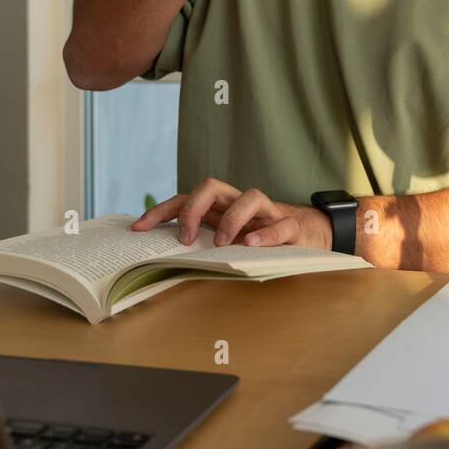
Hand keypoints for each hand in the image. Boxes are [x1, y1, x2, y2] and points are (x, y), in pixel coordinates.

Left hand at [130, 177, 332, 249]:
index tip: (139, 229)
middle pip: (211, 187)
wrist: (309, 237)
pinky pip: (282, 223)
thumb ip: (201, 246)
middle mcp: (240, 204)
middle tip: (185, 239)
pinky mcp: (292, 226)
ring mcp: (267, 213)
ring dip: (231, 219)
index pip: (184, 200)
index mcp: (219, 209)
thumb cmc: (259, 242)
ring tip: (221, 243)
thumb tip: (162, 262)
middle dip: (192, 209)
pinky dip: (266, 233)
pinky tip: (252, 244)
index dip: (161, 211)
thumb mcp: (226, 244)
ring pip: (250, 196)